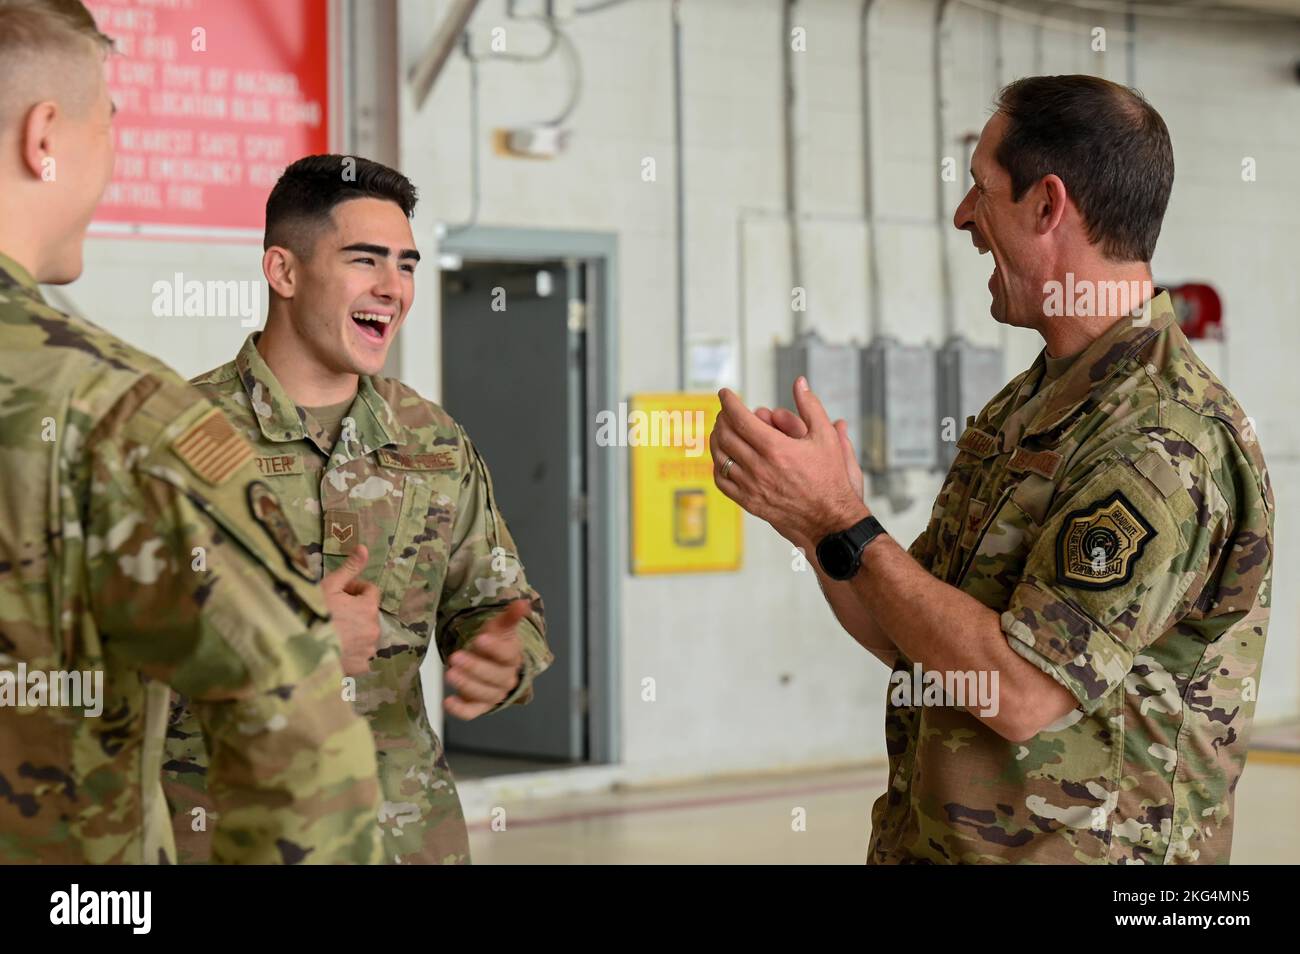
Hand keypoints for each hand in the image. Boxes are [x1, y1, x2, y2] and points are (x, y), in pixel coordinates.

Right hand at [321, 544, 380, 676]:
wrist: (298, 649)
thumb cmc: (313, 614)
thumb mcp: (329, 585)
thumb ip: (350, 568)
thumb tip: (365, 548)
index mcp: (368, 607)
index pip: (372, 590)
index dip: (355, 588)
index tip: (340, 592)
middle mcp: (374, 629)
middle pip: (369, 613)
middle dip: (355, 609)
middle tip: (332, 611)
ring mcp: (369, 650)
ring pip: (365, 633)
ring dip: (354, 629)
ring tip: (332, 631)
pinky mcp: (361, 667)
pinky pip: (362, 655)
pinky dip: (352, 650)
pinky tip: (335, 648)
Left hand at [444, 600, 528, 720]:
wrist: (490, 662)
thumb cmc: (494, 642)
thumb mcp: (499, 627)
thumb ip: (510, 617)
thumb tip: (523, 603)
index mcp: (513, 658)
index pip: (507, 655)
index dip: (494, 649)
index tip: (480, 639)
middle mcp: (506, 679)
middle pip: (494, 676)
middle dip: (474, 667)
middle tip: (455, 657)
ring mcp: (494, 694)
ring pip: (484, 694)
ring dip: (466, 685)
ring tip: (449, 673)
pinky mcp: (479, 707)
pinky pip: (472, 712)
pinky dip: (460, 710)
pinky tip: (447, 702)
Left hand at [712, 377, 868, 543]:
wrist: (830, 519)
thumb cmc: (830, 478)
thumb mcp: (826, 437)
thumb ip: (810, 406)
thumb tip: (799, 382)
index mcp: (775, 448)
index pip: (740, 418)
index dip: (729, 402)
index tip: (725, 393)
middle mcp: (759, 467)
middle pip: (726, 435)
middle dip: (722, 418)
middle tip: (725, 411)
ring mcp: (751, 486)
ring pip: (720, 457)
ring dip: (716, 439)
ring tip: (721, 430)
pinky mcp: (749, 502)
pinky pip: (722, 481)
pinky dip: (718, 465)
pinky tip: (723, 457)